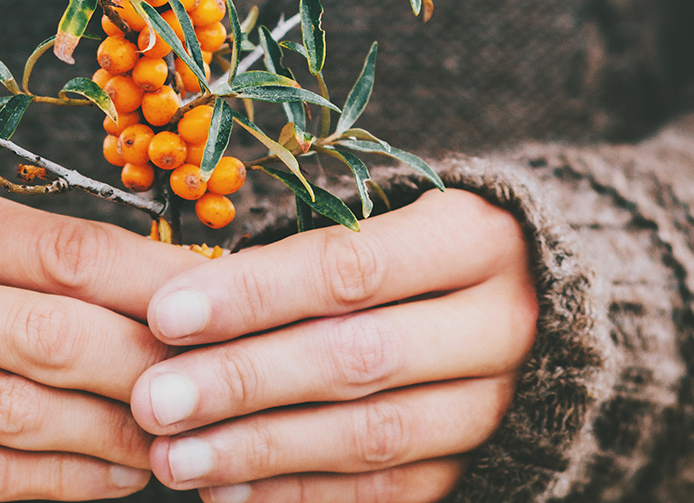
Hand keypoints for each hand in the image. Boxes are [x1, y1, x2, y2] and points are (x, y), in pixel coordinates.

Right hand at [0, 170, 202, 502]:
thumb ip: (38, 248)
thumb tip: (168, 283)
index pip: (58, 249)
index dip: (151, 281)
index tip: (214, 302)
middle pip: (43, 337)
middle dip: (143, 364)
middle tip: (207, 377)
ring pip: (14, 419)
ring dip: (112, 432)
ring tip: (174, 431)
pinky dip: (56, 480)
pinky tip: (111, 472)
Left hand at [131, 188, 537, 502]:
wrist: (537, 296)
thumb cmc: (423, 245)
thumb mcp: (386, 218)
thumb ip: (301, 255)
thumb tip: (185, 304)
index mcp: (471, 236)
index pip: (348, 268)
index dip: (253, 294)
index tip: (166, 314)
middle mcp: (498, 321)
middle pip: (360, 357)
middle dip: (247, 381)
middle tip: (156, 398)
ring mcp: (499, 402)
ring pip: (374, 435)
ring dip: (263, 450)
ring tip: (175, 456)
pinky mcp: (486, 460)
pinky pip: (391, 493)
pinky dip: (304, 495)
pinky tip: (230, 490)